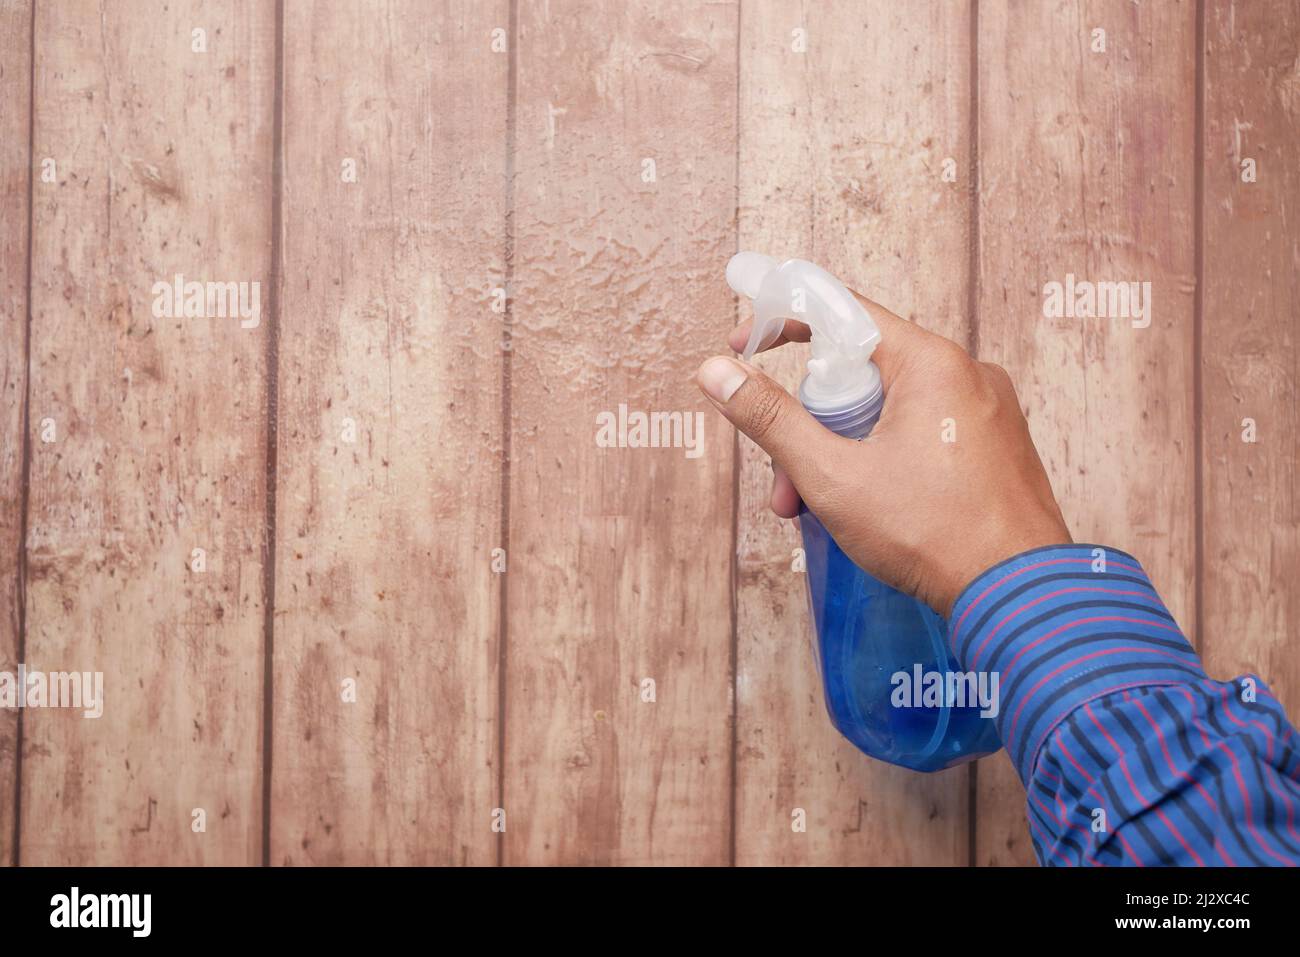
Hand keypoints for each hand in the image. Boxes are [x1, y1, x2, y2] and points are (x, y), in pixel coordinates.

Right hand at [696, 291, 1070, 618]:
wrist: (1021, 597)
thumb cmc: (932, 534)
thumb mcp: (832, 475)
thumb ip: (769, 419)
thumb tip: (715, 372)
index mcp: (930, 362)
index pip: (842, 311)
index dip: (783, 321)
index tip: (745, 344)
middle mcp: (965, 373)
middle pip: (860, 373)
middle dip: (809, 426)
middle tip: (784, 483)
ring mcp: (986, 412)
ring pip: (887, 410)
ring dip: (839, 453)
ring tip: (815, 512)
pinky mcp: (994, 448)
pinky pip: (921, 434)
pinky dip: (881, 461)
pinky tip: (864, 509)